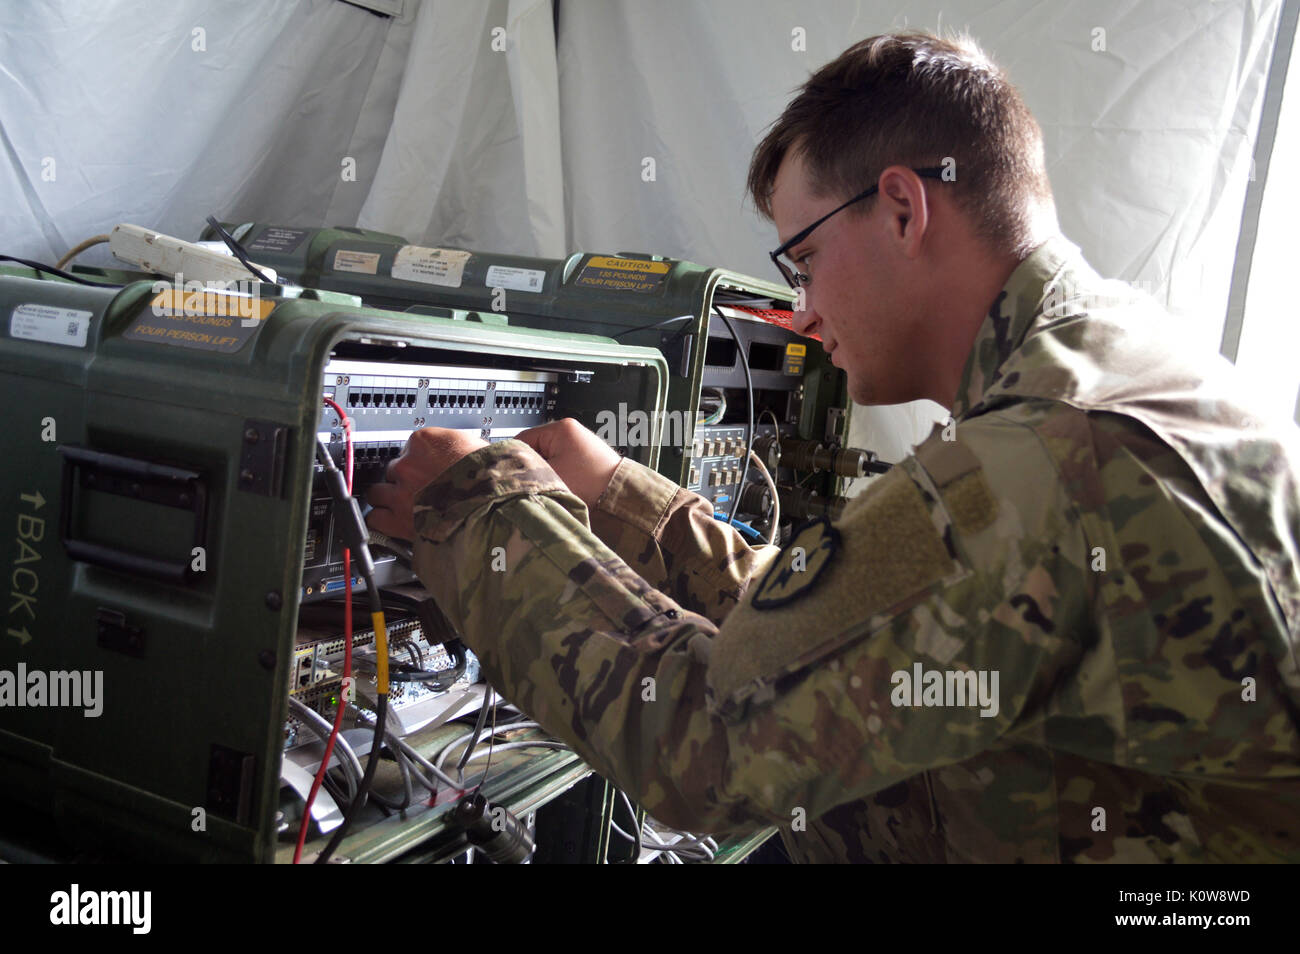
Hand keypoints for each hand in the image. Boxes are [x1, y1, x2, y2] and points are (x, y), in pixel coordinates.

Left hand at [366, 428, 487, 539]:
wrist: (494, 511)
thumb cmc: (494, 483)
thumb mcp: (481, 450)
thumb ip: (464, 448)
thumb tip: (471, 451)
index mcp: (426, 441)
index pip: (411, 446)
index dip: (421, 461)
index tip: (429, 469)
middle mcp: (408, 464)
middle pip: (393, 469)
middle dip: (404, 481)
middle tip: (420, 490)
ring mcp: (400, 492)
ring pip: (377, 493)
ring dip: (388, 500)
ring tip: (402, 508)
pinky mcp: (397, 519)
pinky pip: (375, 519)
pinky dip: (382, 522)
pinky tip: (392, 524)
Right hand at [515, 418, 620, 508]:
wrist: (620, 499)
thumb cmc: (592, 485)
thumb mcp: (550, 475)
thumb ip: (525, 469)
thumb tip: (508, 468)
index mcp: (561, 428)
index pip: (522, 439)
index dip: (514, 460)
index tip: (510, 476)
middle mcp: (571, 433)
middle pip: (535, 450)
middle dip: (531, 468)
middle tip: (530, 485)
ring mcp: (578, 447)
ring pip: (547, 461)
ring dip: (544, 475)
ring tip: (548, 488)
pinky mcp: (584, 461)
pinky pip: (560, 467)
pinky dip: (556, 477)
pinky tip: (558, 489)